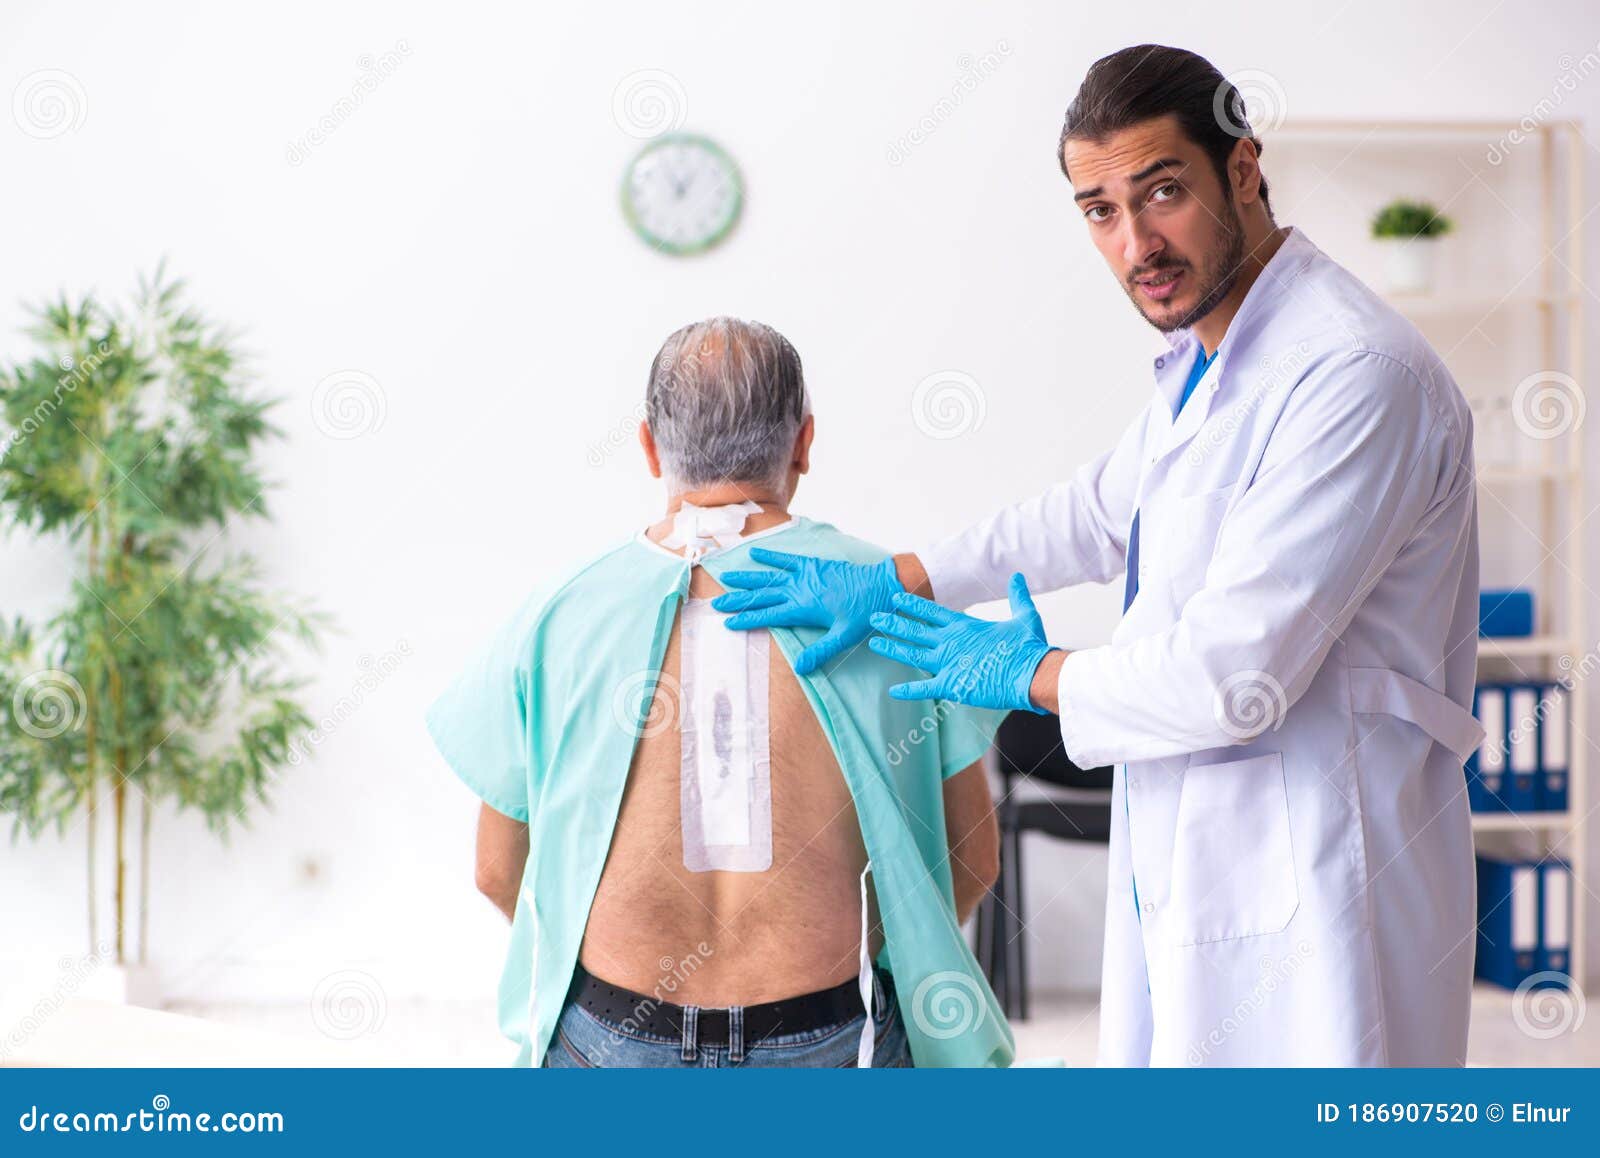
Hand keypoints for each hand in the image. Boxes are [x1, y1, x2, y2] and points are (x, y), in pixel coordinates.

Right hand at [711, 548, 904, 674]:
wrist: (882, 585)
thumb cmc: (865, 613)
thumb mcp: (844, 636)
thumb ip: (821, 651)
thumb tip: (801, 669)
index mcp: (803, 608)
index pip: (768, 616)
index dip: (747, 620)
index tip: (728, 623)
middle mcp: (799, 589)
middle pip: (762, 596)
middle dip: (739, 600)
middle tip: (717, 603)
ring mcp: (805, 575)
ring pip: (769, 577)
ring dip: (748, 578)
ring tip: (726, 578)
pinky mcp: (813, 564)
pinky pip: (788, 558)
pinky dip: (771, 555)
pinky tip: (755, 552)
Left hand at [868, 572, 1052, 713]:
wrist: (1032, 674)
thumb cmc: (1029, 648)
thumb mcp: (1024, 617)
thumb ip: (1017, 597)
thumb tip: (1017, 577)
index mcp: (965, 626)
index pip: (931, 611)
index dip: (912, 604)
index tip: (896, 597)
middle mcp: (951, 641)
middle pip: (915, 630)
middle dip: (893, 623)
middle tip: (874, 617)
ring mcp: (949, 662)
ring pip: (913, 653)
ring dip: (892, 648)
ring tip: (873, 642)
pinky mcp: (952, 684)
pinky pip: (924, 688)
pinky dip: (908, 691)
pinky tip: (892, 691)